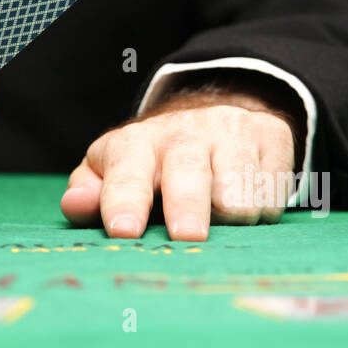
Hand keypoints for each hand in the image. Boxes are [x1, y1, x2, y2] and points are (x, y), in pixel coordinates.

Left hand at [60, 91, 295, 240]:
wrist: (218, 111)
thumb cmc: (153, 160)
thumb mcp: (113, 169)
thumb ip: (90, 192)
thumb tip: (74, 206)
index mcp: (136, 142)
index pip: (127, 171)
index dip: (124, 201)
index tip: (123, 230)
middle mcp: (183, 133)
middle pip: (186, 174)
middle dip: (185, 207)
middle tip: (186, 236)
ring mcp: (231, 134)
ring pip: (237, 190)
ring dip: (231, 218)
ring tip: (219, 219)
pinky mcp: (272, 139)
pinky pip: (271, 193)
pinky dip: (261, 211)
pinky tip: (248, 203)